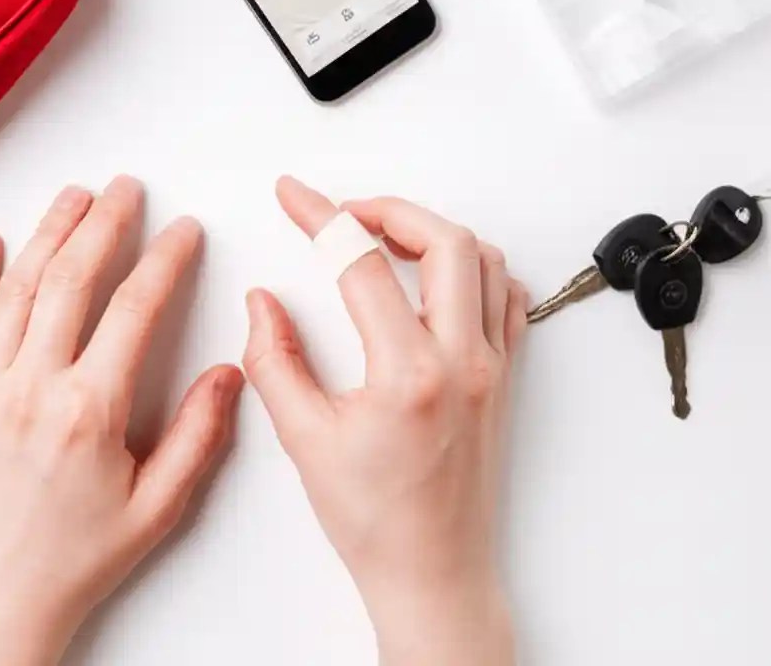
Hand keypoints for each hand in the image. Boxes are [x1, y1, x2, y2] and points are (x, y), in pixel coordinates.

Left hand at [0, 177, 242, 665]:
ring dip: (47, 233)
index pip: (135, 309)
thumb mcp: (157, 510)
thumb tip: (230, 373)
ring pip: (17, 290)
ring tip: (72, 197)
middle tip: (126, 190)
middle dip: (105, 224)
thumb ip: (198, 436)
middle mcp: (32, 390)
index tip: (182, 232)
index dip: (165, 260)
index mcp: (89, 413)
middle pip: (72, 280)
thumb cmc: (73, 562)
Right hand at [243, 177, 527, 665]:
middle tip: (343, 212)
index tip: (294, 197)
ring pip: (484, 261)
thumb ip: (274, 362)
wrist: (433, 574)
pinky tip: (439, 277)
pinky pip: (507, 299)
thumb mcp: (305, 441)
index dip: (319, 217)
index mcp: (408, 374)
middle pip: (443, 239)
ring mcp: (492, 368)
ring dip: (434, 232)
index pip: (359, 263)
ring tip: (386, 237)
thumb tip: (263, 304)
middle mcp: (462, 362)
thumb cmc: (376, 523)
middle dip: (387, 208)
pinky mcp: (504, 380)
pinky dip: (474, 269)